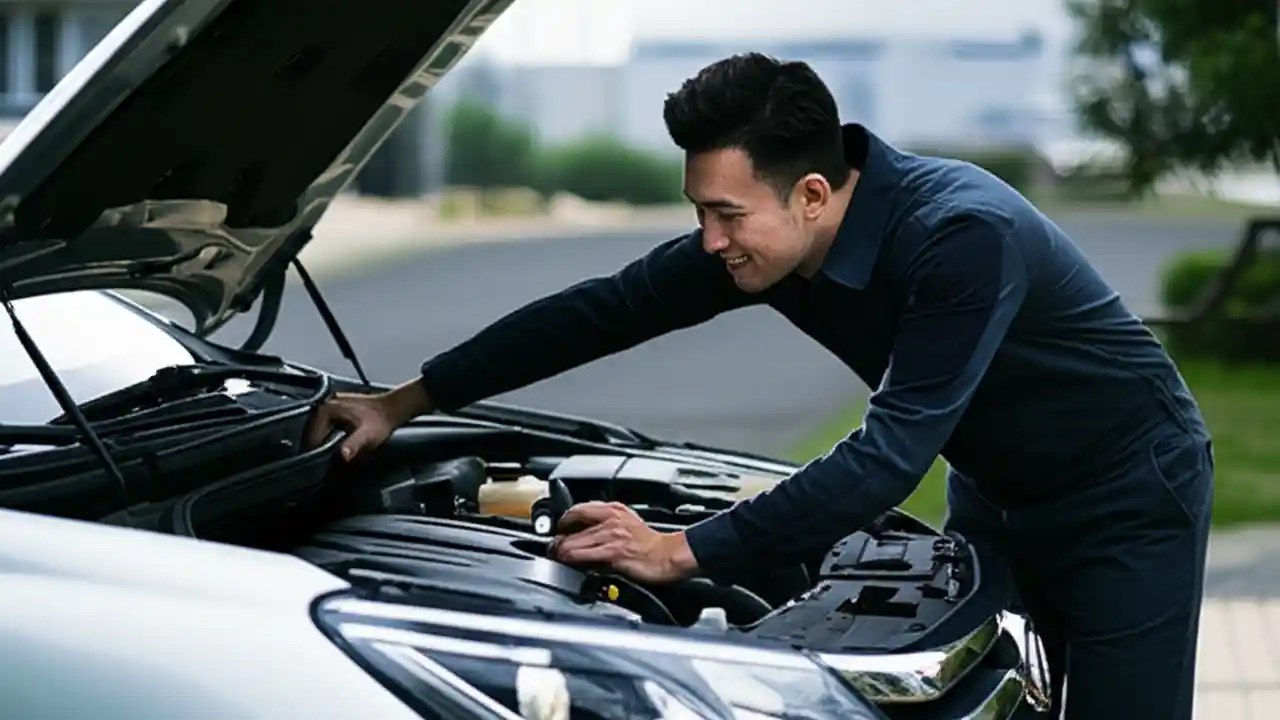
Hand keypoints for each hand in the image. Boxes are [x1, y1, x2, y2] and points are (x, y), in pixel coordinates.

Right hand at [307, 379, 434, 459]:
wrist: (392, 409)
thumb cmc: (381, 422)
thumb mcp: (367, 437)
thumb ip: (354, 445)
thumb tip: (343, 454)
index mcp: (327, 409)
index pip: (311, 437)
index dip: (315, 453)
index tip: (320, 464)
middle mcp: (325, 404)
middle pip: (311, 433)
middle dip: (317, 447)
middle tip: (326, 460)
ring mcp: (330, 404)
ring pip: (317, 429)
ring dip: (321, 442)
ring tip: (330, 453)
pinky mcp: (336, 407)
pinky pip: (325, 425)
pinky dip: (327, 435)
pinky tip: (335, 443)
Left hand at [549, 502, 698, 584]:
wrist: (669, 556)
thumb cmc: (651, 544)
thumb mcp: (628, 524)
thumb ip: (608, 524)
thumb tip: (587, 534)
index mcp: (614, 509)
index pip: (579, 508)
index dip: (563, 519)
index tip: (558, 529)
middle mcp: (611, 519)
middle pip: (572, 525)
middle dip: (558, 539)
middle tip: (553, 548)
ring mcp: (611, 535)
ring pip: (574, 542)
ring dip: (561, 551)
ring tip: (557, 557)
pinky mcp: (612, 553)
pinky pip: (583, 555)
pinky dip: (572, 560)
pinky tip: (569, 563)